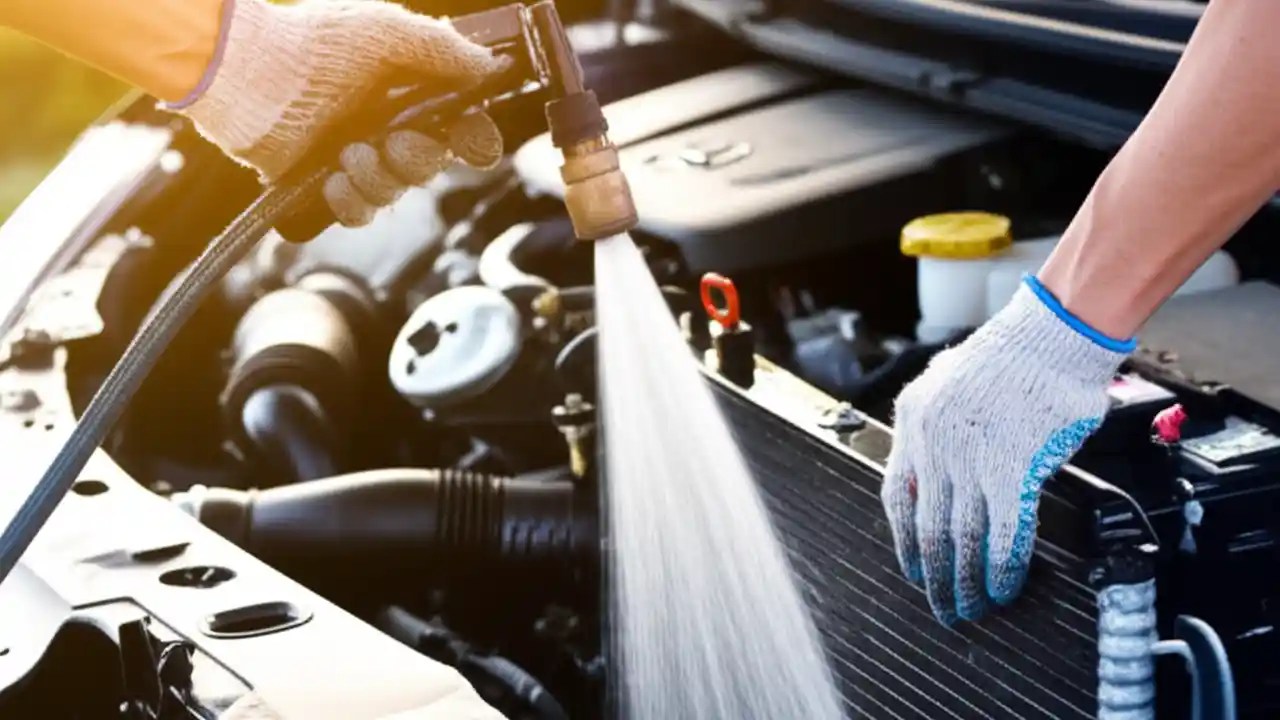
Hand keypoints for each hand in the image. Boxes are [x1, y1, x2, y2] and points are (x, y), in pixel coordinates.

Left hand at [170, 0, 508, 226]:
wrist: (249, 71)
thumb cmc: (314, 42)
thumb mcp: (387, 30)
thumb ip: (442, 48)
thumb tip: (486, 65)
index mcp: (409, 94)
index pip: (462, 129)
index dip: (474, 141)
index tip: (471, 140)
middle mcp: (386, 128)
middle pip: (431, 167)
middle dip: (417, 159)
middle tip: (392, 140)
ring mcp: (355, 158)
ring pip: (395, 193)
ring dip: (379, 178)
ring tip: (348, 153)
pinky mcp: (322, 184)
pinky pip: (358, 214)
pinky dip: (351, 202)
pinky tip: (333, 180)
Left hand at [881, 276, 1131, 623]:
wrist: (1054, 333)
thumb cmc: (1014, 356)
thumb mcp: (948, 383)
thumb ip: (938, 427)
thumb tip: (942, 472)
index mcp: (913, 420)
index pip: (897, 495)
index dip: (906, 540)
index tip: (914, 569)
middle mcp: (933, 442)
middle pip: (927, 526)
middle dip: (934, 575)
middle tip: (943, 605)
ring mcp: (970, 457)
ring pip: (961, 537)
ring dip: (966, 580)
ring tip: (971, 607)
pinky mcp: (1013, 468)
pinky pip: (1004, 533)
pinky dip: (1004, 566)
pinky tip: (1005, 586)